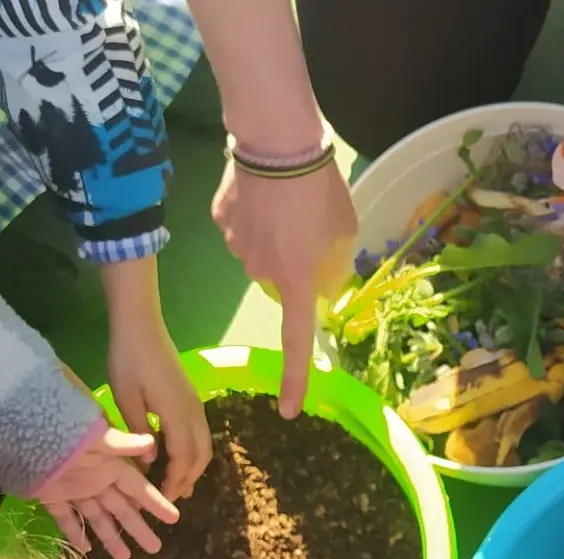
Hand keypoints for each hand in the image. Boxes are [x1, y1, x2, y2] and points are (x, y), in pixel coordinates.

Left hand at [33, 428, 180, 558]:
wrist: (18, 435)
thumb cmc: (59, 434)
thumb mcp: (92, 439)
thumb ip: (119, 444)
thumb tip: (151, 443)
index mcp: (109, 466)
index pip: (138, 488)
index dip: (155, 503)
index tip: (174, 518)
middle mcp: (96, 480)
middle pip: (122, 508)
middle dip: (138, 528)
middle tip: (155, 548)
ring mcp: (74, 490)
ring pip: (97, 518)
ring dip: (110, 536)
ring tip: (124, 558)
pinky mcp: (51, 497)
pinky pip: (67, 518)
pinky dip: (75, 533)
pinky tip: (85, 550)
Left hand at [108, 313, 210, 500]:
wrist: (141, 325)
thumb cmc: (128, 360)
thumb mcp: (125, 399)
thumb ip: (140, 432)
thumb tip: (150, 461)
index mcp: (176, 414)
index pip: (183, 457)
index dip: (175, 480)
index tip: (164, 498)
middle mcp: (192, 411)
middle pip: (201, 454)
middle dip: (189, 478)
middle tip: (174, 497)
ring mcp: (195, 403)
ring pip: (205, 443)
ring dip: (195, 466)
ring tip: (180, 482)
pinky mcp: (191, 396)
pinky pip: (200, 432)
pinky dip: (194, 450)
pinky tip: (178, 454)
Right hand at [212, 160, 355, 418]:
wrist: (276, 142)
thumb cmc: (319, 189)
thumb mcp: (345, 232)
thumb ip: (335, 265)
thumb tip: (320, 283)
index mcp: (294, 281)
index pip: (296, 342)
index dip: (295, 378)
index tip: (289, 410)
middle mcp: (259, 273)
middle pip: (278, 279)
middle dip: (291, 261)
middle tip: (307, 222)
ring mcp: (234, 245)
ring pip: (257, 251)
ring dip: (272, 234)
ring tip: (284, 198)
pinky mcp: (219, 219)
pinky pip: (239, 226)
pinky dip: (251, 213)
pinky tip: (261, 189)